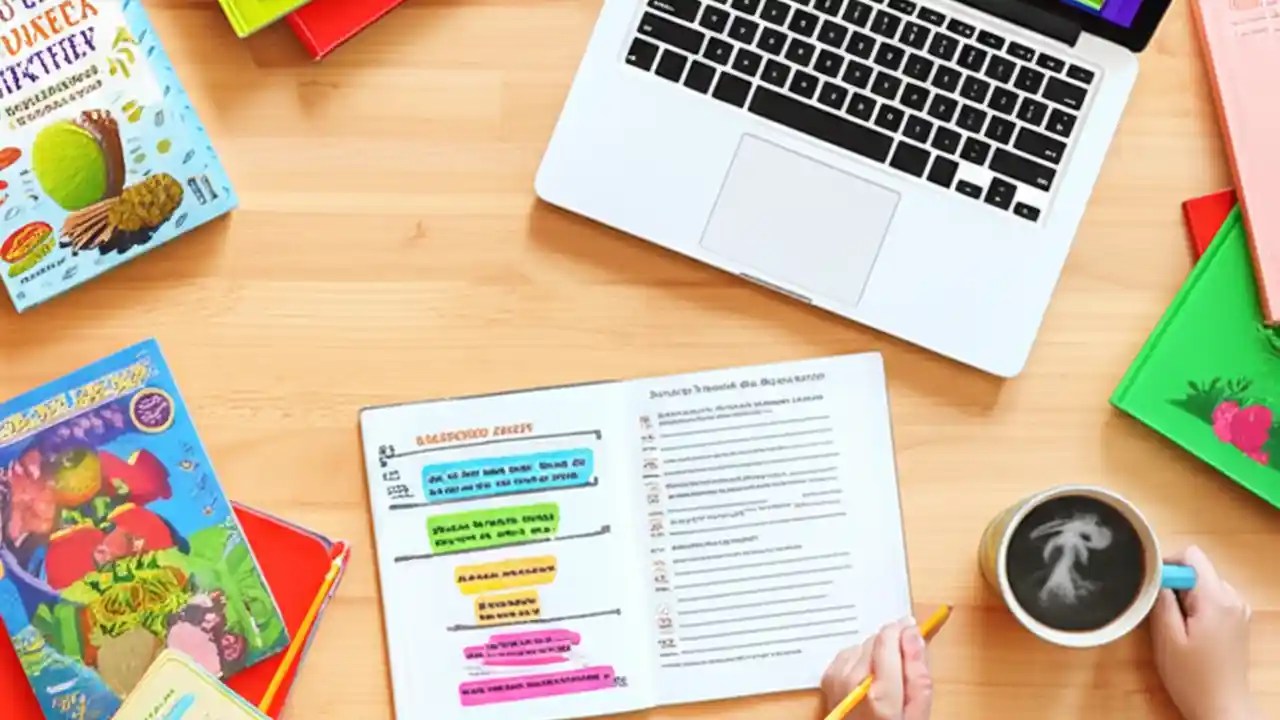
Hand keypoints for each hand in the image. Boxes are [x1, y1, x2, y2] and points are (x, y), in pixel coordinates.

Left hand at [822, 619, 932, 719]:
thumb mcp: (918, 713)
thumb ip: (918, 673)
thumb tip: (913, 634)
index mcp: (880, 695)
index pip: (887, 639)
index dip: (902, 629)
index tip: (912, 628)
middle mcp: (853, 683)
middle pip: (875, 640)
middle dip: (892, 644)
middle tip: (903, 662)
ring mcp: (836, 680)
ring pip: (862, 644)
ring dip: (875, 652)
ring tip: (886, 676)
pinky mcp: (827, 679)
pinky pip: (848, 654)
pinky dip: (860, 659)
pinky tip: (869, 677)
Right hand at [1151, 546, 1258, 719]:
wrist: (1222, 708)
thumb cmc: (1191, 676)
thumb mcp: (1167, 638)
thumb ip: (1162, 601)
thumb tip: (1156, 575)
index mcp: (1217, 598)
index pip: (1191, 556)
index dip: (1167, 566)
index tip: (1151, 590)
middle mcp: (1233, 597)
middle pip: (1198, 570)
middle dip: (1175, 585)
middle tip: (1159, 613)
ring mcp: (1239, 610)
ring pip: (1204, 584)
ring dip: (1185, 598)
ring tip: (1174, 626)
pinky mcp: (1238, 622)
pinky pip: (1212, 599)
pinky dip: (1197, 607)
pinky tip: (1189, 632)